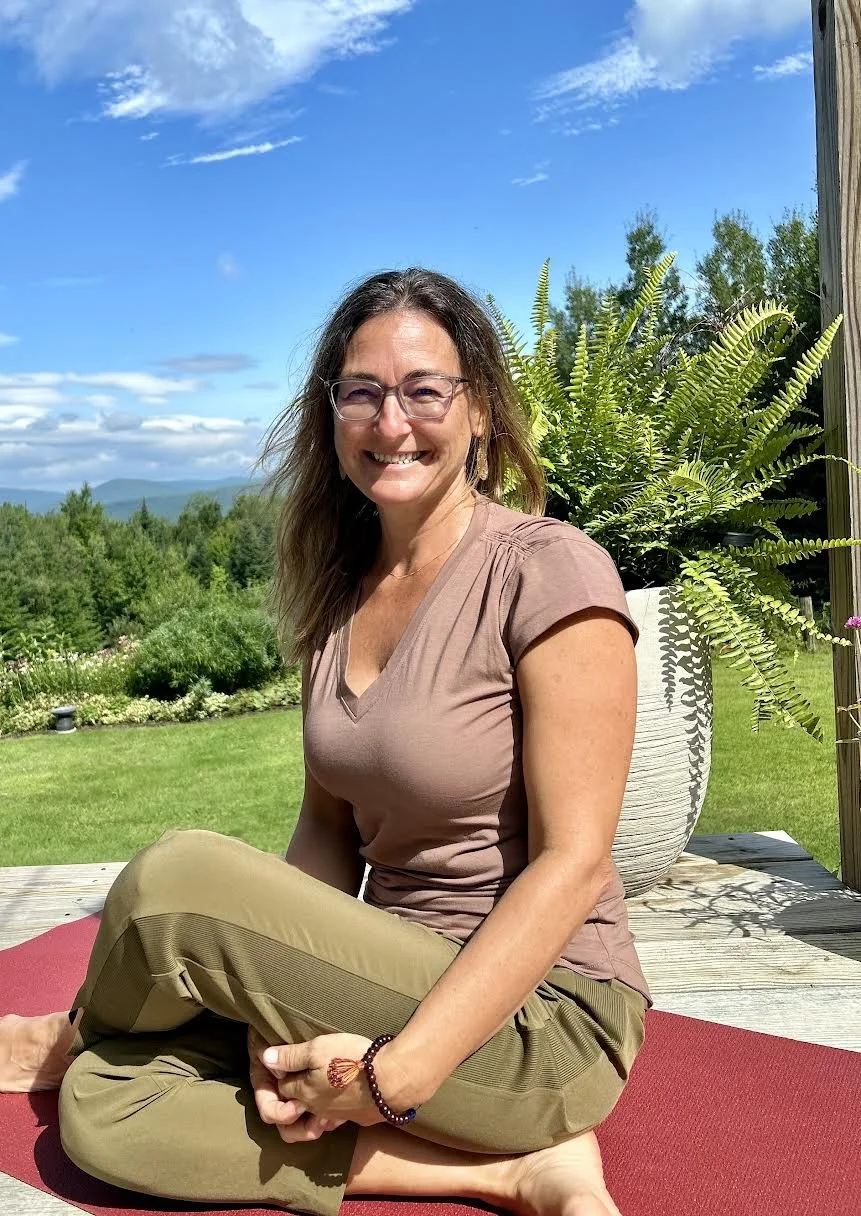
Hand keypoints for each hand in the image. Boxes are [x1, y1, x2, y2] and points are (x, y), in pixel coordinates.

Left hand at [260, 1032, 387, 1132]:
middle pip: (297, 1106)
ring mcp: (338, 1116)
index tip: (286, 1061)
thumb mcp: (317, 1049)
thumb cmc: (350, 1060)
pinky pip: (340, 1116)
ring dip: (314, 1105)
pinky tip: (343, 1098)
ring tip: (318, 1090)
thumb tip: (265, 1058)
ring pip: (318, 1114)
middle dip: (293, 1095)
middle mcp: (317, 1109)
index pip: (282, 1087)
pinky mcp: (358, 1116)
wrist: (391, 1080)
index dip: (282, 1073)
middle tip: (297, 1078)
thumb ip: (291, 1056)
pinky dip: (336, 1108)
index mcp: (304, 1093)